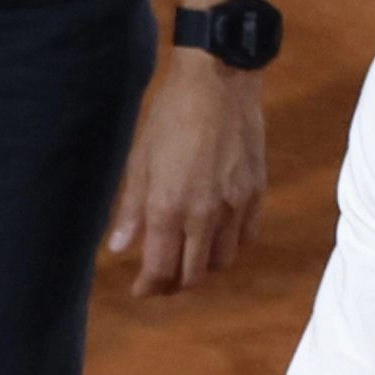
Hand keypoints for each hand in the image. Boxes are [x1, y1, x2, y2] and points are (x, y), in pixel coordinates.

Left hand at [108, 48, 264, 295]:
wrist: (219, 84)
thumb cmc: (171, 116)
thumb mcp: (140, 159)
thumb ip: (131, 209)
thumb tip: (119, 248)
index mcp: (168, 207)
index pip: (160, 269)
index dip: (148, 287)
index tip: (140, 290)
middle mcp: (203, 215)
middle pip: (192, 275)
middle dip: (174, 285)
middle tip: (162, 281)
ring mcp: (234, 207)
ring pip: (222, 262)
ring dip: (203, 268)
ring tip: (189, 257)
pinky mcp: (256, 195)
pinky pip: (245, 238)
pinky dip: (229, 246)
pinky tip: (216, 235)